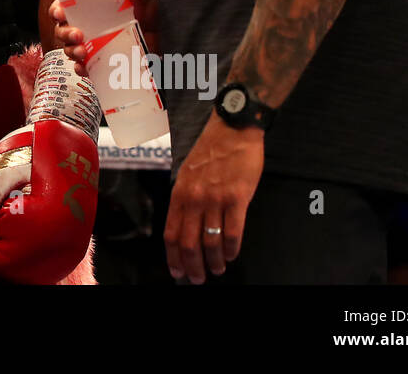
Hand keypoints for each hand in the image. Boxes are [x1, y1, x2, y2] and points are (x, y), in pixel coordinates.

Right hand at [54, 0, 159, 74]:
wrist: (168, 40)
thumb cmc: (153, 14)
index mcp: (93, 8)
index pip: (66, 6)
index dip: (57, 9)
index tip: (60, 12)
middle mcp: (89, 26)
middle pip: (63, 29)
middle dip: (64, 32)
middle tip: (77, 34)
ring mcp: (94, 46)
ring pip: (70, 49)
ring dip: (71, 51)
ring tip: (83, 52)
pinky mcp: (102, 63)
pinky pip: (84, 68)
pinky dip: (81, 69)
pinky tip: (84, 67)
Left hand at [163, 115, 263, 283]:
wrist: (233, 129)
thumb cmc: (211, 151)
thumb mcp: (188, 174)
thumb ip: (186, 199)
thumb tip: (185, 227)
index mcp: (179, 193)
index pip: (171, 233)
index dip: (174, 257)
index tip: (177, 272)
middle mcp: (194, 198)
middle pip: (189, 242)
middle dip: (193, 266)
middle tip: (198, 279)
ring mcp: (215, 198)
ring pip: (210, 241)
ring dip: (213, 261)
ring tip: (217, 270)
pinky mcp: (237, 197)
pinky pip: (232, 231)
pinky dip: (231, 249)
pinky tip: (231, 255)